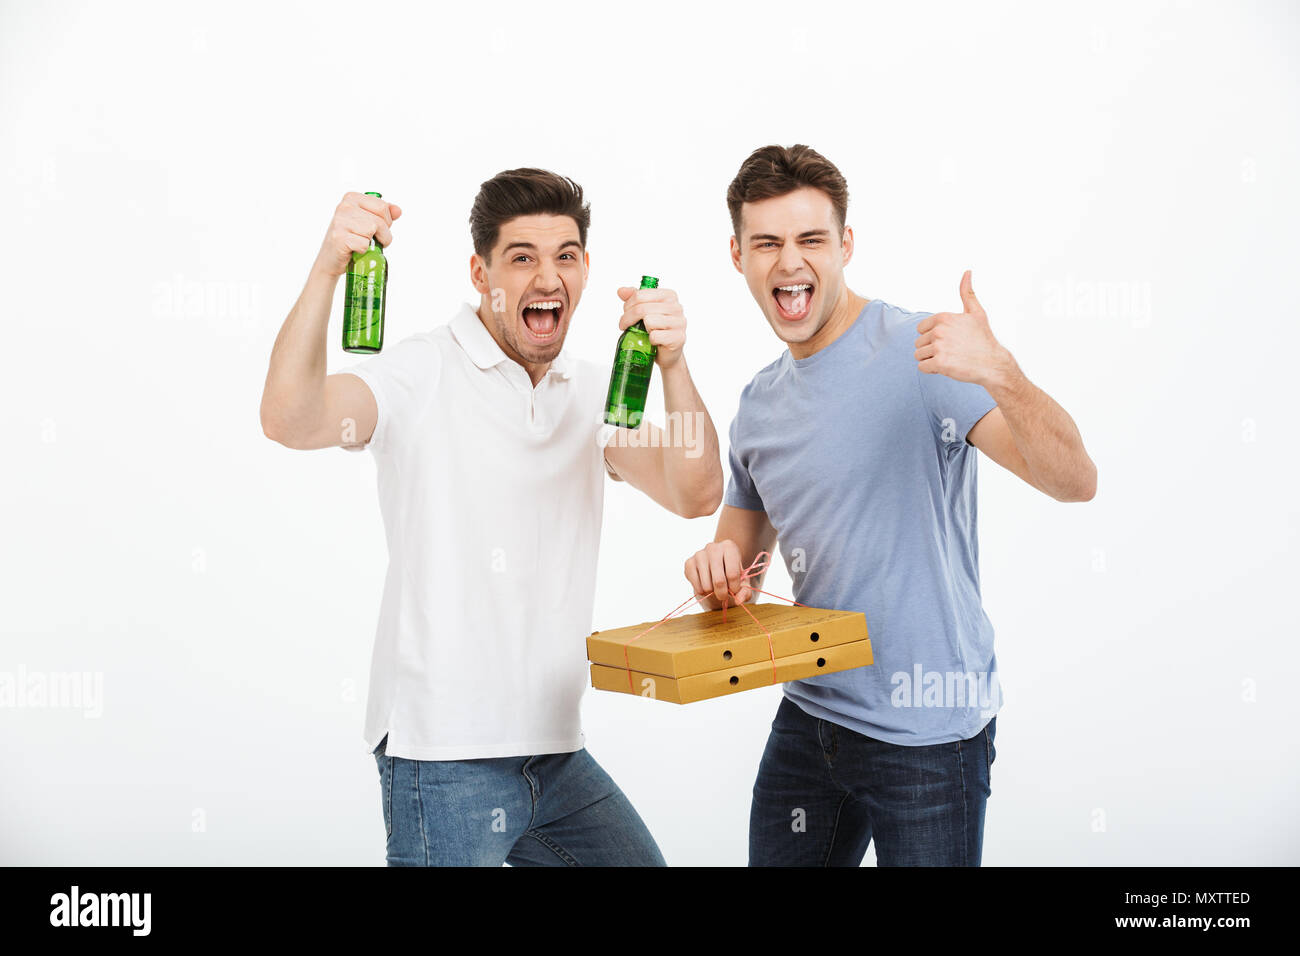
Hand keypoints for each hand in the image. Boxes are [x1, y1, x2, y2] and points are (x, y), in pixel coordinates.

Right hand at [313, 192, 401, 278]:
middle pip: (379, 220)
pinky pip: (364, 244)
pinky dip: (363, 251)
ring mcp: (340, 222)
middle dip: (383, 235)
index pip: (383, 207)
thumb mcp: (367, 221)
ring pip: (372, 231)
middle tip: (373, 241)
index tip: (378, 229)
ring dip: (373, 244)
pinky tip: (354, 250)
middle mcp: (344, 207)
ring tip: (363, 245)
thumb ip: (383, 214)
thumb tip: (398, 210)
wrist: (331, 258)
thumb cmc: (350, 238)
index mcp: (352, 198)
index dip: (387, 222)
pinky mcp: (339, 238)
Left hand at [618, 286, 686, 369]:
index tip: (624, 314)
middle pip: (642, 308)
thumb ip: (634, 298)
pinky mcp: (678, 338)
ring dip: (641, 330)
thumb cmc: (656, 329)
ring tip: (644, 333)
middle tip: (624, 326)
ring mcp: (679, 322)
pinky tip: (653, 341)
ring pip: (649, 321)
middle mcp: (676, 307)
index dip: (628, 305)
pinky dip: (650, 341)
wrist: (667, 352)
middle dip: (628, 318)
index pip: (641, 295)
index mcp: (669, 295)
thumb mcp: (644, 310)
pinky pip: (655, 336)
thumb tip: (621, 291)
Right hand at [684, 539, 752, 610]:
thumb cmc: (731, 573)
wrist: (716, 566)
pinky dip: (703, 592)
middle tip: (724, 595)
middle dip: (723, 594)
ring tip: (715, 586)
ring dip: (712, 592)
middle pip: (719, 581)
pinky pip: (697, 587)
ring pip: (707, 586)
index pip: (733, 574)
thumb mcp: (742, 581)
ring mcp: (699, 555)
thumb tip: (738, 600)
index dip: (735, 588)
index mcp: (729, 547)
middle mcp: (712, 547)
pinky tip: (705, 584)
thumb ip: (745, 592)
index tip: (734, 591)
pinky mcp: (689, 563)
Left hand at [914, 270, 1013, 387]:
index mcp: (943, 317)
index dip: (932, 336)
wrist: (992, 363)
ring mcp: (939, 347)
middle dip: (931, 349)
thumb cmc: (983, 339)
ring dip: (930, 359)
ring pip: (919, 355)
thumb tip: (967, 272)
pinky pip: (922, 367)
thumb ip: (967, 293)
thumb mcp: (976, 312)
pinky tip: (947, 366)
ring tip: (949, 358)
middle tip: (951, 350)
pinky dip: (932, 369)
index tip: (949, 339)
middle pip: (919, 343)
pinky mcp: (939, 363)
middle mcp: (939, 331)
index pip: (920, 329)